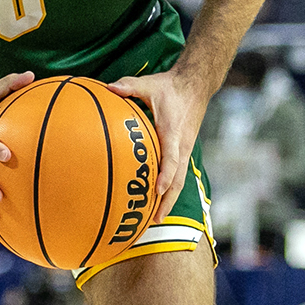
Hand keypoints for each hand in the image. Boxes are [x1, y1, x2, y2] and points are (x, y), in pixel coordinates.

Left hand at [106, 66, 208, 225]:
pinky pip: (178, 174)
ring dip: (169, 200)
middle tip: (155, 220)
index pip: (171, 158)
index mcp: (173, 132)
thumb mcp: (149, 84)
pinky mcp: (183, 149)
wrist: (196, 85)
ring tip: (157, 219)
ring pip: (179, 180)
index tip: (157, 190)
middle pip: (178, 179)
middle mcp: (182, 145)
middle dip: (167, 201)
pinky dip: (170, 188)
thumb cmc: (170, 87)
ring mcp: (185, 149)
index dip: (165, 175)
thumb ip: (129, 86)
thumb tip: (108, 87)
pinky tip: (158, 200)